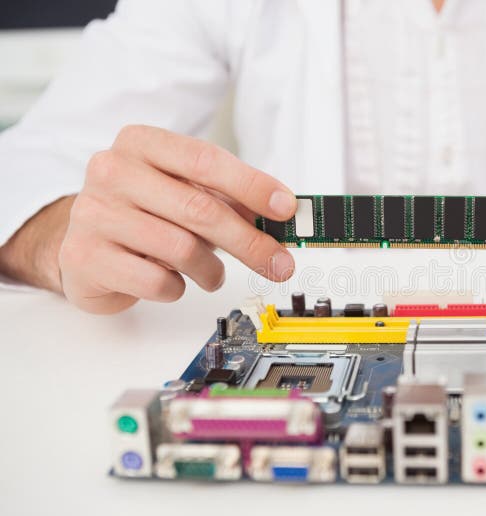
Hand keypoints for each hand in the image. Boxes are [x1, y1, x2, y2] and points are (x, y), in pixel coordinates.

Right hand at [58, 125, 295, 312]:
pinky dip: (177, 288)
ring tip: (212, 273)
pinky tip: (173, 281)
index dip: (252, 185)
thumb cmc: (145, 214)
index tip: (286, 208)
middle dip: (250, 241)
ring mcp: (94, 214)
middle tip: (280, 264)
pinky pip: (156, 281)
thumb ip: (230, 199)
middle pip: (200, 208)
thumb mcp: (186, 193)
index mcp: (141, 143)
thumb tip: (283, 215)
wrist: (86, 244)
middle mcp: (112, 171)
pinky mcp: (85, 258)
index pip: (206, 160)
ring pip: (181, 248)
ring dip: (212, 270)